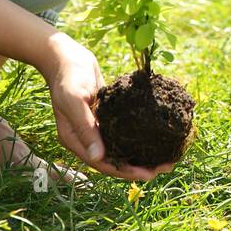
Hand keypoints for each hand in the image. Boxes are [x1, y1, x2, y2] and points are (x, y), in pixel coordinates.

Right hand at [37, 34, 173, 181]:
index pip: (102, 164)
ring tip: (165, 158)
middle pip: (113, 160)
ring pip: (119, 148)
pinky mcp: (104, 117)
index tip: (148, 175)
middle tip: (165, 168)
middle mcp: (85, 139)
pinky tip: (155, 137)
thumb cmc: (68, 76)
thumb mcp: (75, 100)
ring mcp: (94, 128)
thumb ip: (85, 128)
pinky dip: (137, 137)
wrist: (65, 56)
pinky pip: (122, 132)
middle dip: (138, 167)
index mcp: (74, 140)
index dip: (125, 172)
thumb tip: (98, 157)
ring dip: (140, 155)